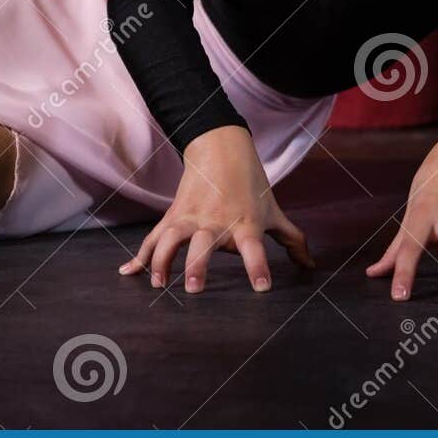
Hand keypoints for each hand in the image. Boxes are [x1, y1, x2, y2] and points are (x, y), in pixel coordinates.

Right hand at [119, 125, 314, 292]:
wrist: (221, 148)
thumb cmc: (251, 186)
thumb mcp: (273, 212)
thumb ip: (292, 240)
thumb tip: (310, 266)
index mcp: (245, 225)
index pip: (254, 249)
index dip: (257, 267)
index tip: (262, 288)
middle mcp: (216, 223)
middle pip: (204, 244)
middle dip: (196, 265)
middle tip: (193, 289)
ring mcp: (192, 219)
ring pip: (173, 239)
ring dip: (162, 260)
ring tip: (158, 283)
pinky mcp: (174, 217)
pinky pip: (155, 238)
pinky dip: (140, 256)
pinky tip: (128, 273)